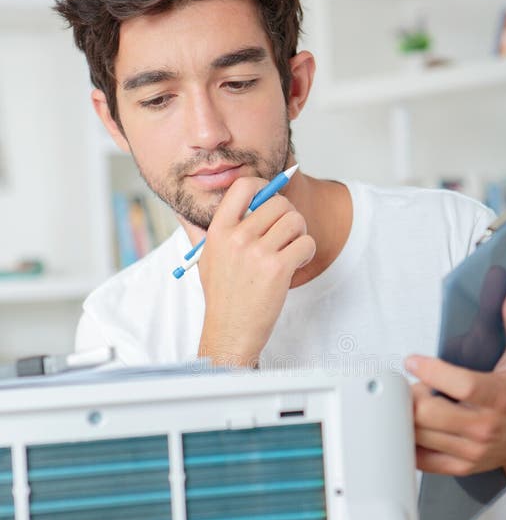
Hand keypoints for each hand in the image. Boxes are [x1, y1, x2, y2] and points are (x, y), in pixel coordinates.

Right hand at [198, 176, 314, 366]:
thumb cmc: (222, 297)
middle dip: (289, 215)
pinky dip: (308, 251)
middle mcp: (237, 237)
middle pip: (278, 203)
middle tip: (287, 233)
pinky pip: (307, 242)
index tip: (270, 200)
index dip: (264, 187)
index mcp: (218, 231)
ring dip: (300, 233)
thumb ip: (200, 232)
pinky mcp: (278, 268)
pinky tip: (297, 263)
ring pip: (296, 220)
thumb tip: (182, 209)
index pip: (244, 187)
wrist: (230, 331)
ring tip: (292, 249)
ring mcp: (258, 253)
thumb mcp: (204, 259)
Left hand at [408, 280, 505, 476]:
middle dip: (411, 394)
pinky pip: (421, 459)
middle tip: (413, 384)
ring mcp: (471, 450)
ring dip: (409, 415)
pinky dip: (410, 441)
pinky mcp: (460, 467)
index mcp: (498, 397)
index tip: (413, 360)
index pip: (461, 386)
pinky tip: (415, 425)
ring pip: (419, 435)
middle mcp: (484, 427)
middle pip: (428, 413)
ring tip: (419, 402)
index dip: (431, 371)